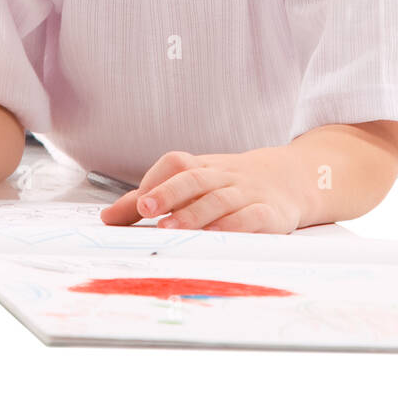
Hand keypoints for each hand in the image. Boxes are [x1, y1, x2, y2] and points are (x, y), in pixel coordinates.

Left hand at [99, 146, 304, 233]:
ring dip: (194, 214)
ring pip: (219, 199)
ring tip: (170, 229)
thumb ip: (152, 199)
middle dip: (168, 193)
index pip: (177, 163)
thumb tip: (108, 217)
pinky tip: (216, 236)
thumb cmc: (230, 185)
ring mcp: (247, 194)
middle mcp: (224, 177)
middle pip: (195, 178)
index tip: (135, 203)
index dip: (156, 180)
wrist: (290, 179)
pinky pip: (251, 217)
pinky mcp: (269, 214)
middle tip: (145, 209)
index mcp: (204, 167)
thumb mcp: (195, 184)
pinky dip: (233, 226)